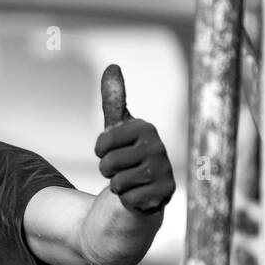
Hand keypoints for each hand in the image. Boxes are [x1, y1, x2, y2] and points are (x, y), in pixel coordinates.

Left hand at [95, 65, 174, 215]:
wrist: (145, 186)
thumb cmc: (128, 153)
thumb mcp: (118, 127)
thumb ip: (113, 99)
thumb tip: (112, 66)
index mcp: (145, 128)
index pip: (102, 144)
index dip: (100, 151)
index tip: (109, 150)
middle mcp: (158, 147)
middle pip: (108, 165)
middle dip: (107, 171)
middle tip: (121, 168)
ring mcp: (163, 171)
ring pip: (117, 183)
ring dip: (117, 185)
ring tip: (129, 179)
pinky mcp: (164, 193)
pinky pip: (128, 199)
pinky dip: (127, 199)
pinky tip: (138, 193)